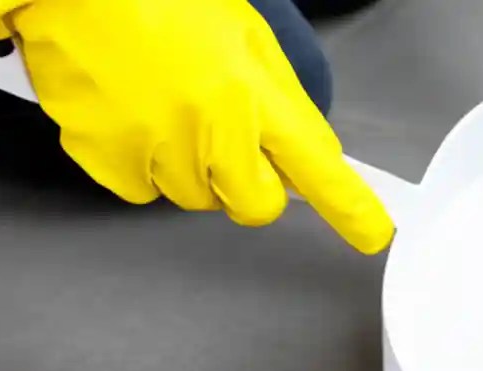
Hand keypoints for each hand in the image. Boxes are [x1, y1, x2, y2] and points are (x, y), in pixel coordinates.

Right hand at [0, 0, 392, 253]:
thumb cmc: (164, 1)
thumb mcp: (247, 40)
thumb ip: (281, 103)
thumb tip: (308, 156)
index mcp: (255, 97)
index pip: (318, 169)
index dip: (351, 210)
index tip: (373, 235)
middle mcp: (212, 133)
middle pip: (256, 206)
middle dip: (252, 185)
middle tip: (230, 139)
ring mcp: (158, 152)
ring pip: (197, 199)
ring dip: (194, 170)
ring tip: (168, 108)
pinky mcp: (108, 162)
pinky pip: (142, 191)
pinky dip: (142, 166)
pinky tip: (132, 118)